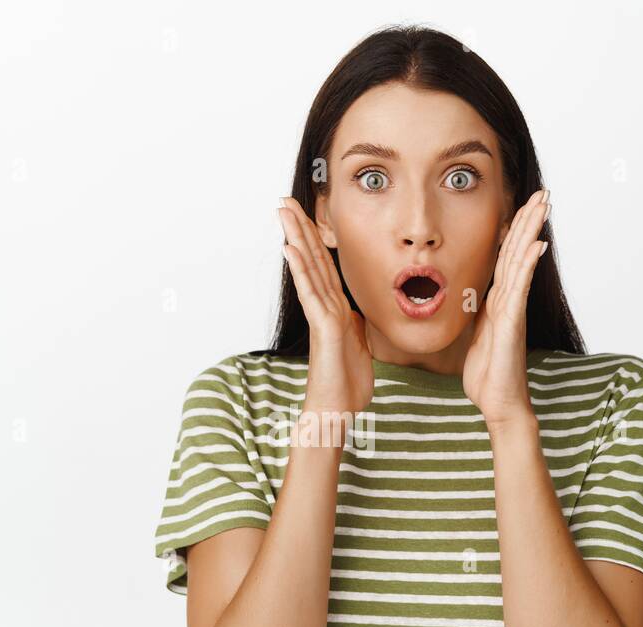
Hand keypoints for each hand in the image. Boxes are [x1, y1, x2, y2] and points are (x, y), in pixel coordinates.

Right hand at [278, 197, 373, 418]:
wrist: (336, 410)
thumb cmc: (346, 383)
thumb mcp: (359, 344)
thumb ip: (356, 323)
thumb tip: (356, 311)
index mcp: (336, 309)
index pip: (325, 266)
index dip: (316, 240)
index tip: (307, 214)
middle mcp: (325, 307)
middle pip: (312, 260)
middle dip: (299, 229)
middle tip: (285, 201)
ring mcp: (322, 316)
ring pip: (308, 269)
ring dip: (296, 238)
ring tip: (283, 212)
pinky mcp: (323, 328)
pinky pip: (311, 293)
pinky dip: (301, 269)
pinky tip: (291, 248)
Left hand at [462, 188, 550, 427]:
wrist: (499, 402)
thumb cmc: (488, 374)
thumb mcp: (475, 335)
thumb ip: (477, 313)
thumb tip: (471, 297)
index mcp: (497, 301)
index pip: (506, 257)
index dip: (513, 231)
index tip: (519, 204)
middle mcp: (508, 301)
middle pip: (519, 252)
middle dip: (529, 221)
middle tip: (542, 192)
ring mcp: (513, 310)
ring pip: (522, 262)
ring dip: (531, 231)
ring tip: (542, 205)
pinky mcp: (513, 323)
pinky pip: (520, 289)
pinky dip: (528, 266)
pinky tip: (536, 245)